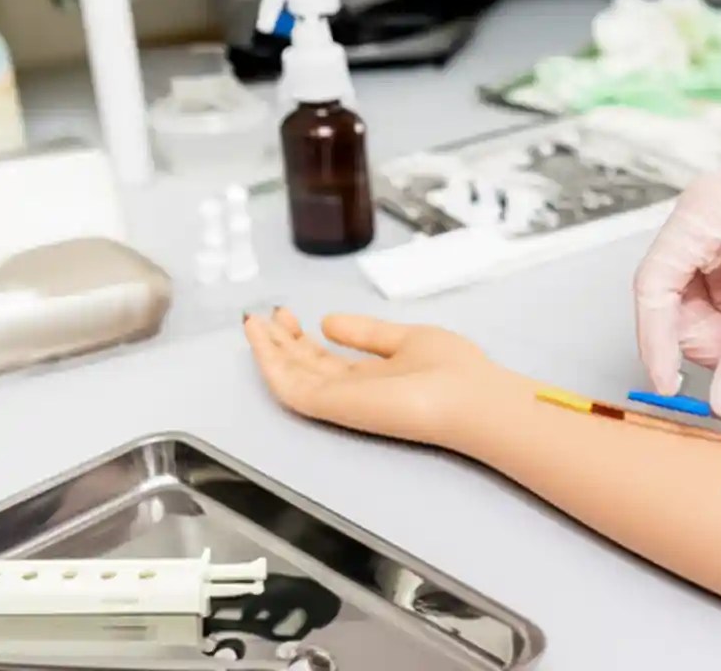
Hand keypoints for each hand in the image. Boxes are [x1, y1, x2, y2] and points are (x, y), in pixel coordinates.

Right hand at [243, 308, 496, 443]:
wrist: (468, 400)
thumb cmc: (452, 371)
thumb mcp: (406, 340)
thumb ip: (368, 334)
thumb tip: (328, 321)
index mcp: (372, 378)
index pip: (328, 361)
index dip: (305, 339)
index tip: (289, 313)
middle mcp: (353, 391)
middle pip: (306, 367)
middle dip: (282, 342)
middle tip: (266, 315)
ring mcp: (340, 400)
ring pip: (291, 376)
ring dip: (268, 350)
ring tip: (252, 322)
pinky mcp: (332, 406)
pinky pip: (290, 387)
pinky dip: (270, 363)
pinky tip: (259, 338)